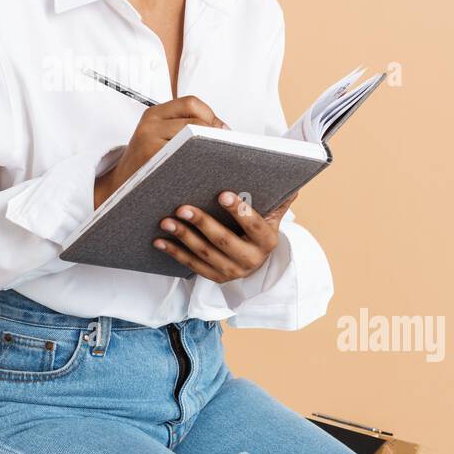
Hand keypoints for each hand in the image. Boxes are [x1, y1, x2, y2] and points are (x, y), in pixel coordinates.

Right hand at [94, 95, 227, 208]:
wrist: (120, 185)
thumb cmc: (147, 161)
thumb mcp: (156, 134)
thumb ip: (182, 125)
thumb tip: (223, 128)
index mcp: (154, 114)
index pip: (191, 103)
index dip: (211, 115)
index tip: (222, 130)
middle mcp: (150, 124)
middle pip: (195, 121)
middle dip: (214, 133)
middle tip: (224, 148)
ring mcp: (149, 142)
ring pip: (192, 139)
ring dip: (209, 148)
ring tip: (216, 160)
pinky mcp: (152, 160)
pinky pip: (184, 158)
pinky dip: (198, 163)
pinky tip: (204, 172)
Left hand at [152, 189, 298, 282]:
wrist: (257, 261)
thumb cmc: (260, 229)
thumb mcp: (273, 215)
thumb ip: (279, 198)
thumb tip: (293, 175)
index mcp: (267, 240)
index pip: (254, 224)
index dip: (239, 210)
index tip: (222, 194)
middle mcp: (251, 259)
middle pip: (224, 240)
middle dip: (202, 223)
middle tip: (182, 208)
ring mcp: (232, 271)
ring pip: (205, 254)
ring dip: (184, 237)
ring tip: (167, 221)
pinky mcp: (215, 278)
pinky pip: (192, 265)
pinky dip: (175, 252)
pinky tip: (160, 240)